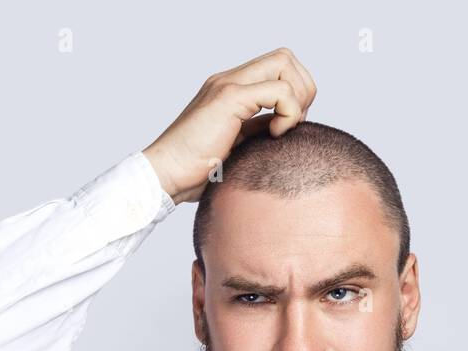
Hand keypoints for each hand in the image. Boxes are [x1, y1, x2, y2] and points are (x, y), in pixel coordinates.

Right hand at [142, 47, 316, 204]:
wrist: (165, 176)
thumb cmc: (194, 171)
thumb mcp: (236, 146)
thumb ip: (257, 130)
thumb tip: (286, 128)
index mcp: (230, 90)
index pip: (277, 67)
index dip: (295, 93)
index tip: (288, 127)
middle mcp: (228, 80)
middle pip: (285, 58)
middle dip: (302, 90)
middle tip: (292, 125)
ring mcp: (228, 86)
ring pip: (284, 64)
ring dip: (296, 99)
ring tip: (282, 130)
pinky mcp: (229, 98)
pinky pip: (279, 90)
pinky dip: (288, 113)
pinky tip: (274, 136)